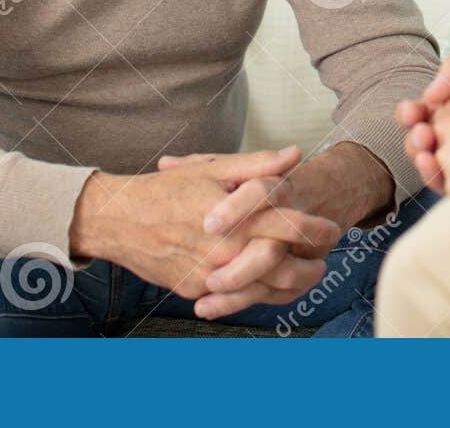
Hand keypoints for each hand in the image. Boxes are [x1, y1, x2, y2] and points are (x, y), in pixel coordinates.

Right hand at [153, 151, 343, 318]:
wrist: (118, 221)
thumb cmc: (166, 191)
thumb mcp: (213, 169)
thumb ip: (258, 165)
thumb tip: (294, 153)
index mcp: (235, 219)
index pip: (287, 227)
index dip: (314, 228)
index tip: (331, 228)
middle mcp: (225, 252)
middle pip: (281, 268)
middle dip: (308, 268)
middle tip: (322, 262)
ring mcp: (210, 276)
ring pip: (261, 290)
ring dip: (288, 286)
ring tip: (303, 277)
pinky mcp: (196, 290)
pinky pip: (234, 297)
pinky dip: (255, 293)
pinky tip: (267, 284)